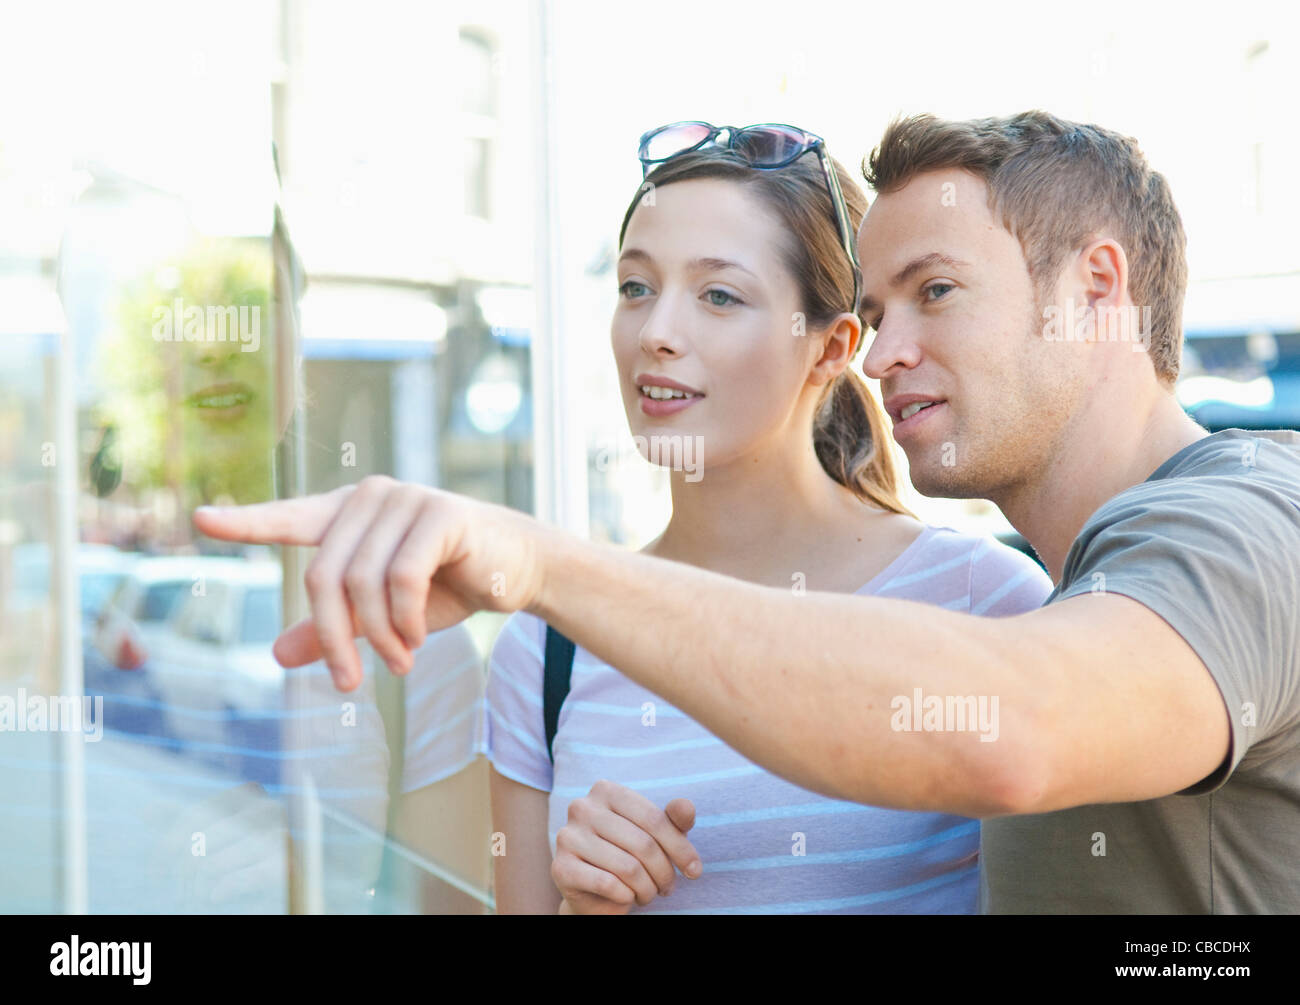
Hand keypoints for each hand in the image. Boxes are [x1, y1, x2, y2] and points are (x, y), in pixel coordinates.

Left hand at [192, 476, 550, 691]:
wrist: (519, 569)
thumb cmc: (449, 584)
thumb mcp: (384, 614)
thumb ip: (336, 628)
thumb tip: (279, 656)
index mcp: (349, 513)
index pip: (290, 518)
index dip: (246, 523)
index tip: (202, 521)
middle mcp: (371, 498)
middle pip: (322, 576)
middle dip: (333, 638)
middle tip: (351, 684)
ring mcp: (405, 499)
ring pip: (361, 583)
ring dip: (377, 637)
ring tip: (399, 663)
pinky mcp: (439, 513)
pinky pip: (401, 578)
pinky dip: (404, 621)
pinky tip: (416, 639)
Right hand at [551, 780, 700, 914]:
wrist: (595, 892)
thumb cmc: (630, 855)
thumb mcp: (658, 835)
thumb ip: (674, 819)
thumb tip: (686, 807)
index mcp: (605, 790)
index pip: (654, 818)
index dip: (681, 848)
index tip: (696, 871)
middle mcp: (582, 807)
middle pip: (643, 844)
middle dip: (664, 872)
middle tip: (668, 887)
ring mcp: (567, 836)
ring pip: (628, 867)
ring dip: (647, 888)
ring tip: (649, 893)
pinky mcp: (560, 867)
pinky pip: (608, 884)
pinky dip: (627, 896)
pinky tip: (628, 897)